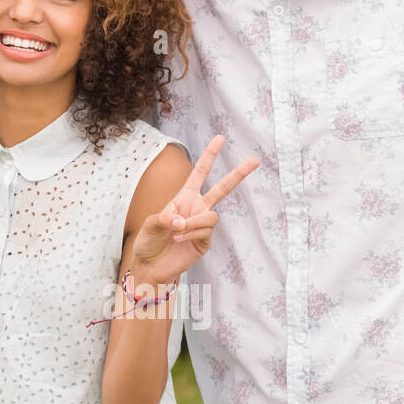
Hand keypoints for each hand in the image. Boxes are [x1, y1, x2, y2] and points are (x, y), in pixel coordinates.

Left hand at [129, 136, 258, 289]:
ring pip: (212, 216)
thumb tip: (182, 220)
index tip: (221, 138)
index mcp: (184, 197)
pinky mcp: (205, 242)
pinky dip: (190, 234)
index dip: (209, 156)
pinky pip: (205, 232)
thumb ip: (164, 218)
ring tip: (177, 230)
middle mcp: (197, 208)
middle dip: (238, 174)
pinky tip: (177, 240)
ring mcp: (202, 225)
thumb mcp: (150, 223)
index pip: (200, 173)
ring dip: (194, 222)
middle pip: (223, 188)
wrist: (150, 264)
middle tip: (255, 160)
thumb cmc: (148, 241)